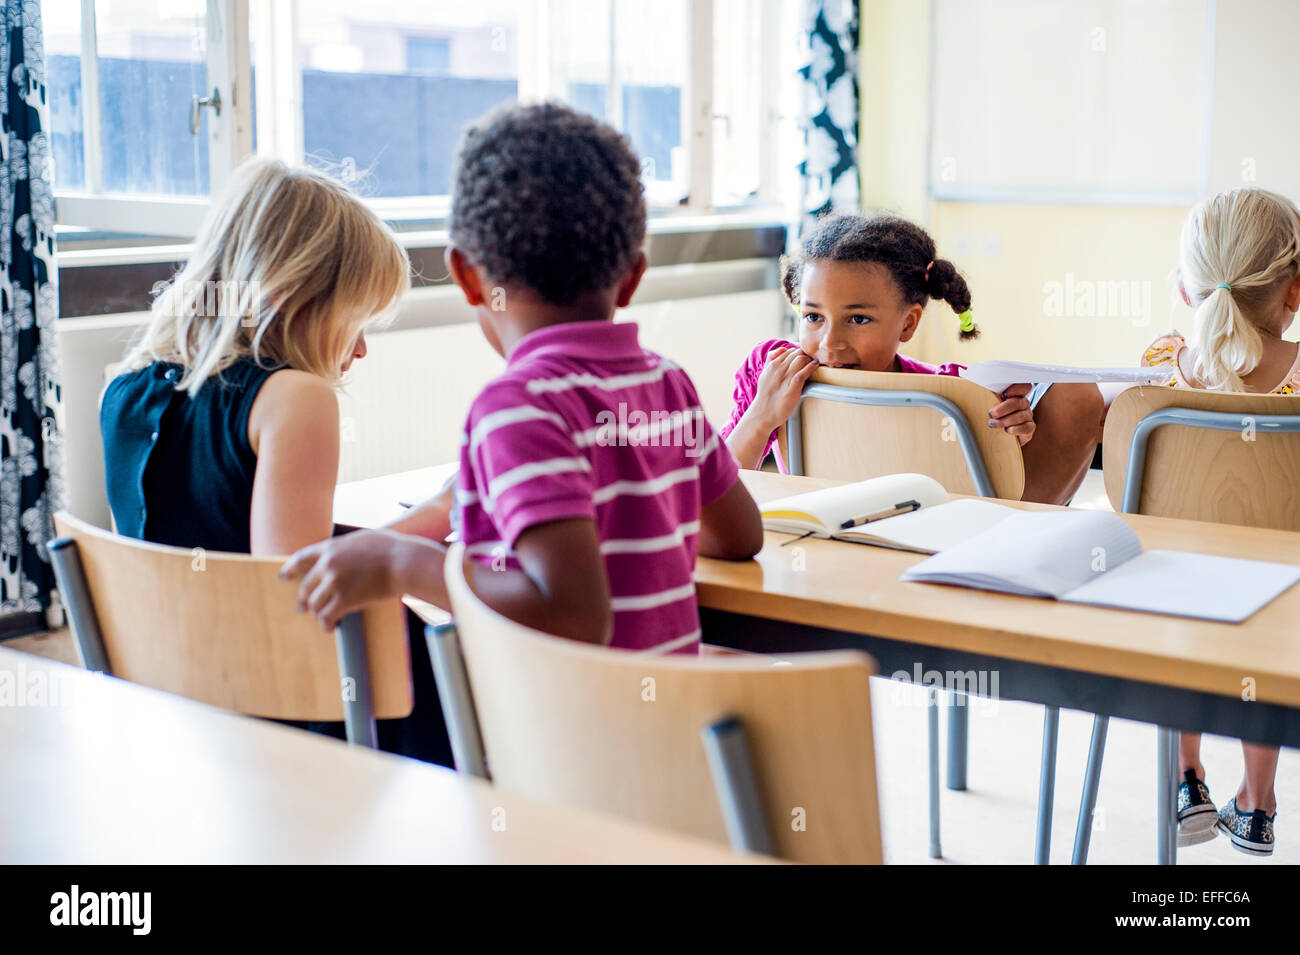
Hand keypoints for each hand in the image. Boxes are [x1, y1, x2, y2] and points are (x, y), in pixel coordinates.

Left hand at [280, 529, 423, 630]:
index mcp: (331, 548)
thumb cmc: (392, 549)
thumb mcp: (363, 539)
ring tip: (324, 621)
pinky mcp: (345, 599)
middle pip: (306, 586)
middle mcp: (328, 564)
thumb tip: (346, 556)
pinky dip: (326, 624)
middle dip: (304, 599)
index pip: (301, 558)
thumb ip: (348, 548)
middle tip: (304, 608)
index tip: (283, 577)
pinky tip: (330, 627)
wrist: (403, 561)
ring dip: (318, 614)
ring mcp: (335, 582)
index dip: (290, 569)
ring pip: (315, 604)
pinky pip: (327, 616)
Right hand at [750, 346, 817, 428]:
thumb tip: (782, 349)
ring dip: (809, 359)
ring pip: (800, 360)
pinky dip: (811, 367)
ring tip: (814, 361)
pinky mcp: (792, 388)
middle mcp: (777, 369)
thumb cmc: (765, 396)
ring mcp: (785, 378)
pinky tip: (815, 365)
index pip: (788, 351)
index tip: (805, 355)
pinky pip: (803, 372)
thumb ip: (770, 360)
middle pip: (796, 354)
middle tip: (812, 358)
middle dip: (805, 354)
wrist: (763, 414)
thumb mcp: (764, 374)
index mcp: (771, 365)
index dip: (798, 352)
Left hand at [989, 383, 1035, 445]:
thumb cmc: (991, 417)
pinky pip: (1027, 427)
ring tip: (993, 424)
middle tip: (991, 414)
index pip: (1023, 387)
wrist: (995, 436)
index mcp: (1015, 395)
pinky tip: (1008, 430)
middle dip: (1003, 408)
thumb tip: (979, 390)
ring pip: (1021, 416)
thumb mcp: (989, 405)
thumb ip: (990, 397)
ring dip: (1006, 420)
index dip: (1017, 388)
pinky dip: (1017, 429)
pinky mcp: (1029, 429)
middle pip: (1019, 402)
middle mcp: (1023, 404)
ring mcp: (1027, 416)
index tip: (1005, 393)